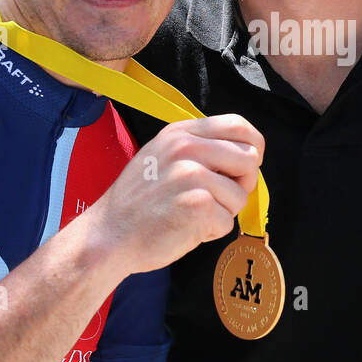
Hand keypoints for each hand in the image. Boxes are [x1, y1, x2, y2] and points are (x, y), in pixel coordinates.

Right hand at [80, 115, 265, 273]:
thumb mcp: (161, 156)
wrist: (108, 235)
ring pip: (241, 195)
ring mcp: (192, 175)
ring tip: (192, 216)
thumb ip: (199, 149)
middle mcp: (187, 148)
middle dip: (242, 184)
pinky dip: (212, 232)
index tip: (244, 168)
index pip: (239, 126)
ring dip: (223, 213)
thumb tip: (247, 156)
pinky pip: (228, 222)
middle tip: (217, 199)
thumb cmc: (138, 203)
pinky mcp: (197, 205)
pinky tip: (186, 229)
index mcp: (181, 133)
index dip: (253, 147)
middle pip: (250, 159)